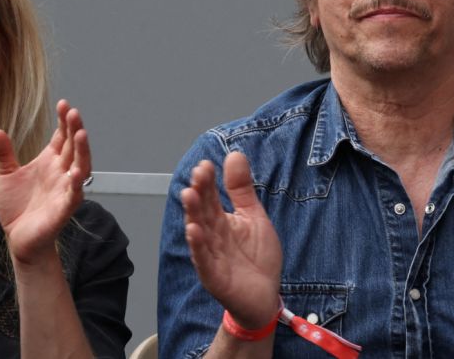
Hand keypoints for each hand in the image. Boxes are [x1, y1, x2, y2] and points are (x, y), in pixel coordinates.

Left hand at [0, 99, 90, 264]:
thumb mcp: (4, 175)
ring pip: (80, 167)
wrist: (17, 238)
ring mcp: (65, 190)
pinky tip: (75, 173)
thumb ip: (3, 154)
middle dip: (75, 129)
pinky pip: (73, 195)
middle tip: (73, 112)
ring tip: (81, 134)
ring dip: (82, 151)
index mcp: (50, 161)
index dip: (64, 121)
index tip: (63, 104)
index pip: (62, 137)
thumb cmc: (16, 206)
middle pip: (74, 147)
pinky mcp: (63, 210)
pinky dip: (76, 184)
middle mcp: (61, 173)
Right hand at [181, 152, 281, 328]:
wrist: (264, 298)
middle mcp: (212, 235)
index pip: (210, 196)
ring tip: (189, 195)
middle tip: (198, 173)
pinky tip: (194, 230)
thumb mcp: (254, 216)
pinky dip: (198, 246)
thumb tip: (235, 154)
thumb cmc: (257, 258)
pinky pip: (203, 259)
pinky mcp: (213, 276)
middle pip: (202, 211)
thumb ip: (242, 189)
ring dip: (193, 214)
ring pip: (199, 232)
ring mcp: (211, 255)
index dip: (207, 181)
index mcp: (221, 220)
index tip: (206, 165)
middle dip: (199, 192)